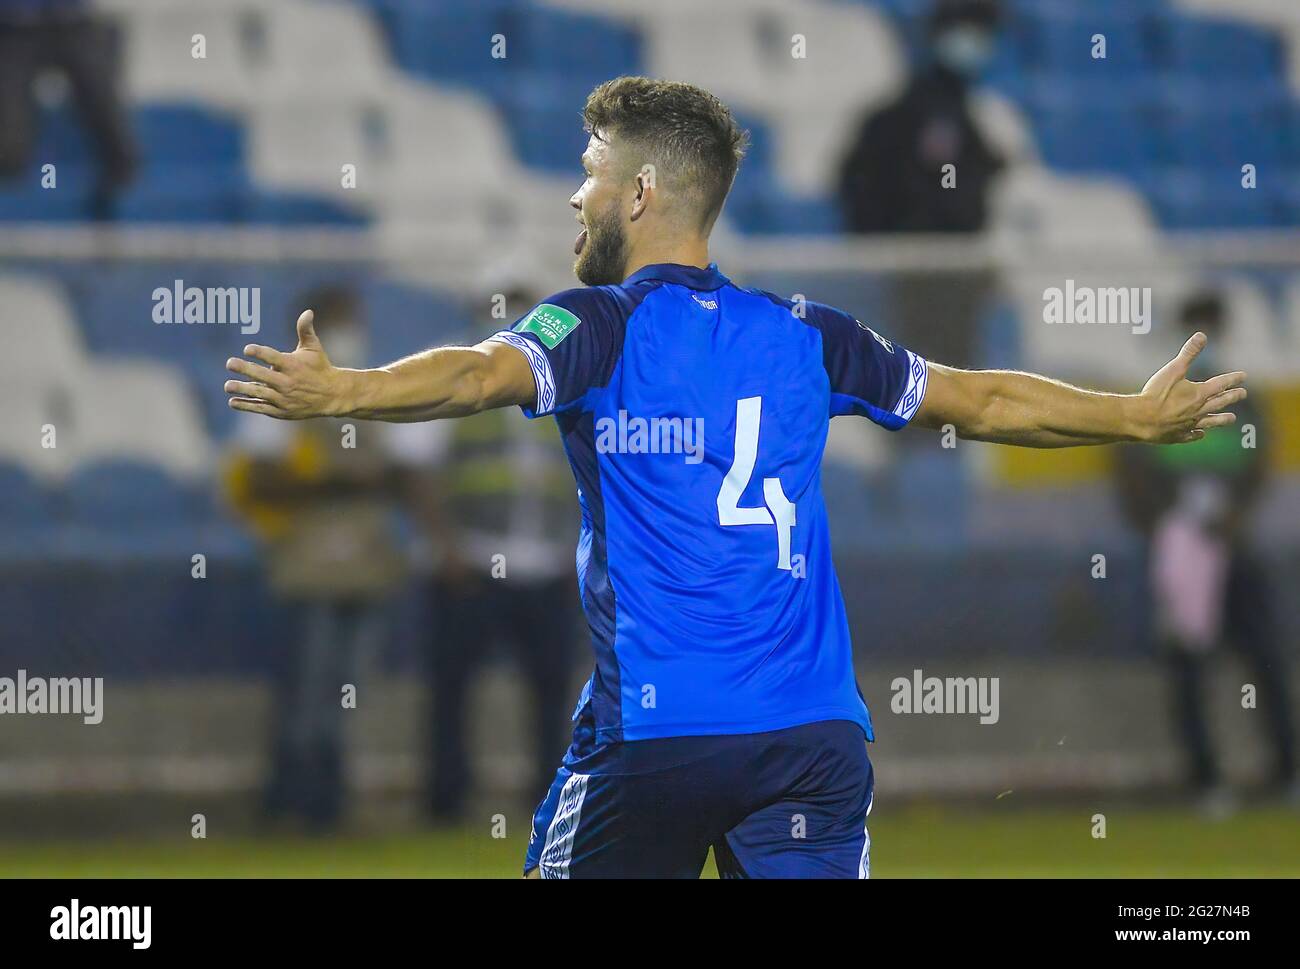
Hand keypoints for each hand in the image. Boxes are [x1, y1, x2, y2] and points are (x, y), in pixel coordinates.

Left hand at [226, 310, 349, 419]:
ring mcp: (284, 398)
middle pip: (263, 376)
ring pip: (260, 393)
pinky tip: (232, 401)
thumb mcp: (314, 348)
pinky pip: (261, 408)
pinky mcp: (281, 410)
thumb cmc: (320, 367)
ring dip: (242, 389)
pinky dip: (247, 406)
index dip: (260, 353)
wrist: (332, 395)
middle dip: (245, 369)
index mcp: (293, 365)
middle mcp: (288, 382)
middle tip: (229, 363)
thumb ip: (306, 330)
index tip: (247, 349)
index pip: (274, 358)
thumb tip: (308, 311)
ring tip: (227, 385)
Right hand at [1134, 332, 1246, 443]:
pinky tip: (1201, 433)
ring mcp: (1190, 424)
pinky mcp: (1178, 435)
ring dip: (1223, 419)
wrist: (1141, 419)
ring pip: (1212, 421)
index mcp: (1199, 393)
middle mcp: (1199, 410)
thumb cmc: (1156, 394)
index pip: (1222, 384)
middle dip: (1233, 397)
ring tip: (1232, 418)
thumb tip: (1202, 335)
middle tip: (1243, 394)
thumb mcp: (1173, 370)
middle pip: (1221, 402)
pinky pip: (1193, 434)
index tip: (1243, 376)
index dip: (1233, 379)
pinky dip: (1199, 433)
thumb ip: (1188, 353)